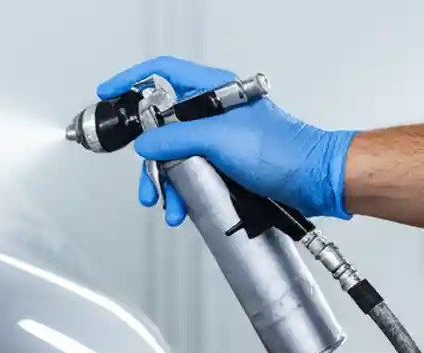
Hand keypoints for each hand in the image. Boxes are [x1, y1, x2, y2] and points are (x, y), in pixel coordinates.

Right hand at [98, 56, 355, 225]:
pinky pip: (191, 175)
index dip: (132, 80)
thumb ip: (176, 139)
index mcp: (213, 92)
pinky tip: (182, 207)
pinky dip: (183, 192)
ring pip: (175, 156)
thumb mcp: (219, 139)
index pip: (162, 73)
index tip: (109, 92)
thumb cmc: (284, 151)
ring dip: (165, 182)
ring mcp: (218, 139)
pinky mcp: (224, 164)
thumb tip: (146, 144)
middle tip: (145, 172)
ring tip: (166, 202)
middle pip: (163, 125)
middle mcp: (213, 113)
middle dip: (150, 155)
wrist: (314, 181)